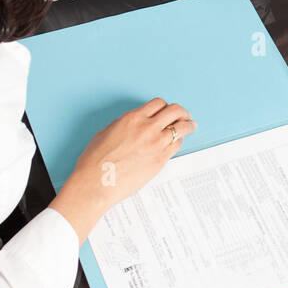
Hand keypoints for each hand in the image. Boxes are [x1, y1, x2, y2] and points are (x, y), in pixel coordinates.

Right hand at [51, 98, 195, 242]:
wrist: (96, 183)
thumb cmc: (95, 161)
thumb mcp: (106, 132)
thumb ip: (126, 124)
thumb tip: (137, 124)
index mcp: (133, 118)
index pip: (158, 103)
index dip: (164, 106)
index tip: (167, 110)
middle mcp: (147, 128)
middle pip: (175, 111)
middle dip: (182, 112)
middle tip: (185, 115)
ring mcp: (156, 144)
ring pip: (181, 128)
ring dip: (188, 125)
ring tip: (191, 126)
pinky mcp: (160, 160)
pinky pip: (177, 145)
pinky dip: (179, 141)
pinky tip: (178, 142)